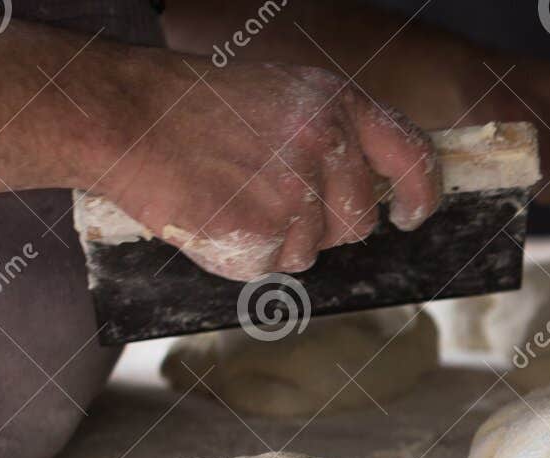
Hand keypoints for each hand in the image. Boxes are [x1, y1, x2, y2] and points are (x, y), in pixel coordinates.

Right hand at [98, 59, 441, 280]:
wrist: (130, 118)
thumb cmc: (200, 109)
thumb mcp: (285, 98)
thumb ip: (336, 135)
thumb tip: (375, 185)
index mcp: (339, 105)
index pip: (412, 156)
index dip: (420, 193)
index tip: (410, 213)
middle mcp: (328, 147)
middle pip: (360, 221)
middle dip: (327, 223)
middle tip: (271, 193)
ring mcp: (297, 194)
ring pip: (314, 249)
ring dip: (280, 238)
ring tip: (234, 194)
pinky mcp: (264, 235)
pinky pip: (273, 266)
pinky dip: (245, 253)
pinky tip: (217, 214)